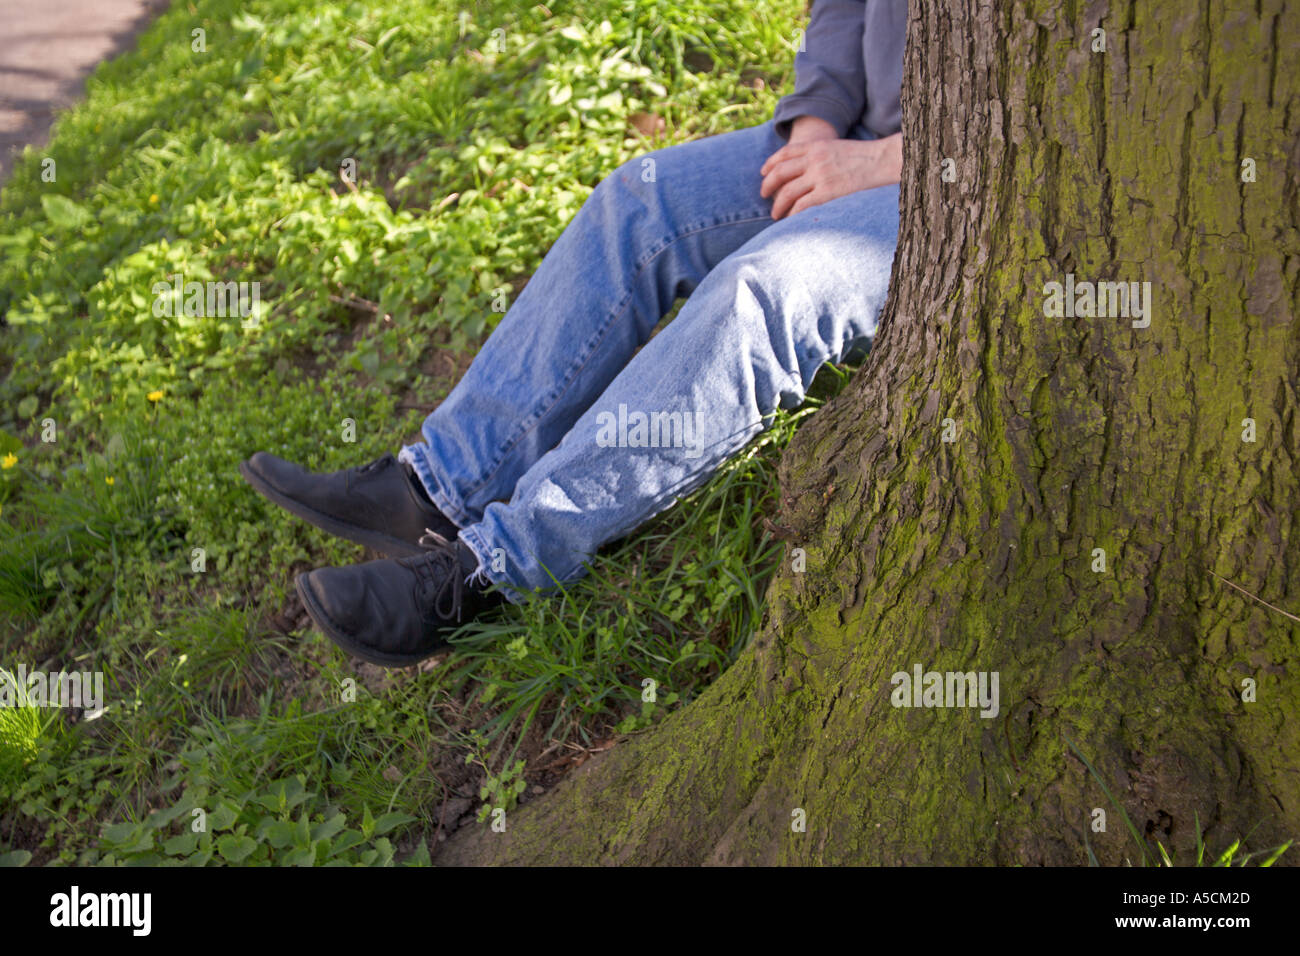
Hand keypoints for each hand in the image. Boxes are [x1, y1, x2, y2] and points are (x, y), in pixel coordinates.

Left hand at [760, 131, 901, 219]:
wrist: (884, 160)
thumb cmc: (864, 157)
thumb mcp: (837, 148)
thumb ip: (820, 155)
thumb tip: (806, 167)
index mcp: (817, 146)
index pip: (785, 153)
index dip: (770, 163)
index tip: (763, 173)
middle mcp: (814, 159)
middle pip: (780, 172)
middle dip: (767, 185)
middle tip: (763, 196)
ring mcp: (820, 176)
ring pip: (787, 192)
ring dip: (777, 205)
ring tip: (775, 215)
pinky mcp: (827, 192)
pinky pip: (801, 206)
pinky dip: (792, 214)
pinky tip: (790, 220)